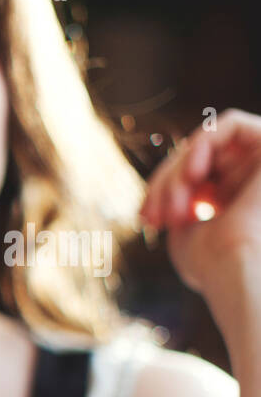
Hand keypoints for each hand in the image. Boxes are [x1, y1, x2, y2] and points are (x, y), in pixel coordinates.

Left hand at [140, 109, 260, 332]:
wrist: (237, 273)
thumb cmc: (210, 264)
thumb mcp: (184, 227)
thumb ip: (180, 198)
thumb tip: (167, 185)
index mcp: (237, 198)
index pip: (191, 173)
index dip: (162, 188)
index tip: (147, 218)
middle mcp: (254, 178)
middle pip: (197, 156)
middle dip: (166, 182)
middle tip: (153, 216)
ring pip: (208, 142)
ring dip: (179, 170)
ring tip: (174, 207)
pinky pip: (232, 124)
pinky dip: (203, 143)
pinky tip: (192, 174)